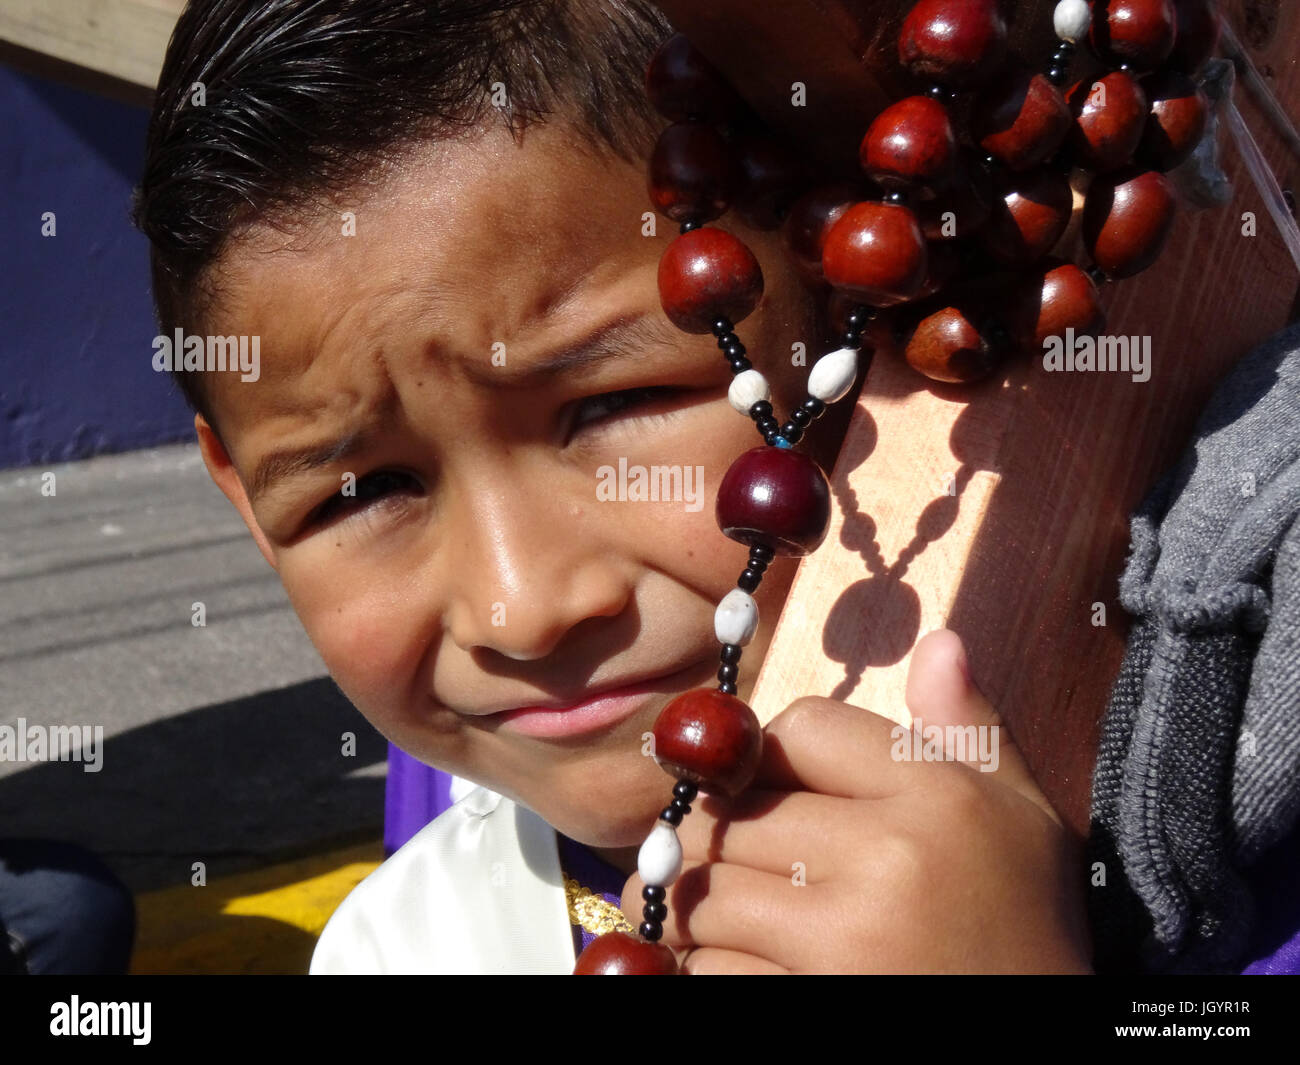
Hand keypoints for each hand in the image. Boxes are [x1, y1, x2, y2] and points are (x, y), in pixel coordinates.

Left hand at [620, 629, 1092, 972]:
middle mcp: (886, 860)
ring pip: (704, 890)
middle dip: (720, 831)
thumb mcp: (1023, 819)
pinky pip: (707, 969)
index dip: (772, 754)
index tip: (774, 789)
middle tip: (729, 854)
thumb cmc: (1029, 928)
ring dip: (700, 903)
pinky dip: (707, 967)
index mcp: (937, 796)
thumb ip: (974, 730)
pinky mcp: (804, 1006)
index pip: (799, 727)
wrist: (1049, 1041)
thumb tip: (938, 642)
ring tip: (722, 911)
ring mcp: (841, 943)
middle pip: (734, 808)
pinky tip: (743, 963)